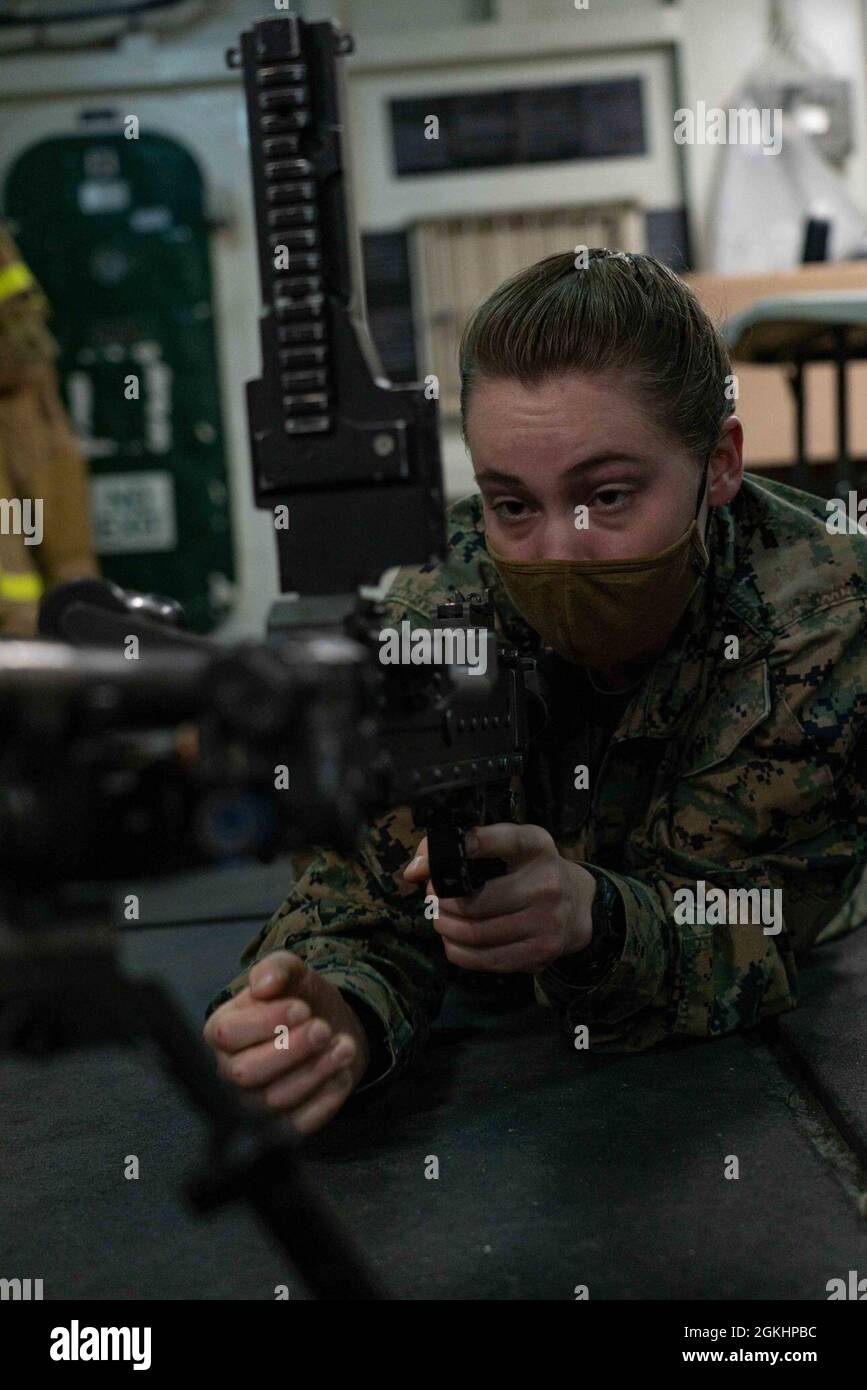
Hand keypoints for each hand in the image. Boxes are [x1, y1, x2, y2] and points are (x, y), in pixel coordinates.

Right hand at [202, 951, 370, 1134]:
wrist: (332, 1029)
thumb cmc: (301, 1000)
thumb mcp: (293, 973)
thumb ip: (276, 969)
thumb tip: (263, 984)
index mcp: (221, 1031)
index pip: (226, 1034)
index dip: (265, 1023)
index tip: (301, 1008)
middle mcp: (230, 1072)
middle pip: (247, 1073)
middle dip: (291, 1050)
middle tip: (323, 1028)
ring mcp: (254, 1103)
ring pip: (276, 1098)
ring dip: (316, 1071)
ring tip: (344, 1046)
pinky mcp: (283, 1125)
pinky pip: (298, 1124)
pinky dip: (325, 1100)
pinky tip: (342, 1074)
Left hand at [403, 823, 596, 972]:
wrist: (580, 905)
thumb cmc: (531, 872)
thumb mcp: (508, 848)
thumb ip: (459, 851)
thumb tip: (413, 871)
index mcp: (536, 845)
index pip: (497, 841)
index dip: (461, 849)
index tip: (429, 863)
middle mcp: (546, 882)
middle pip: (475, 902)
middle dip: (441, 903)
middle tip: (432, 899)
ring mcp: (547, 920)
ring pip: (476, 933)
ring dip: (446, 928)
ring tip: (439, 919)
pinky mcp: (541, 951)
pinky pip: (487, 959)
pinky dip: (459, 951)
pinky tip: (453, 941)